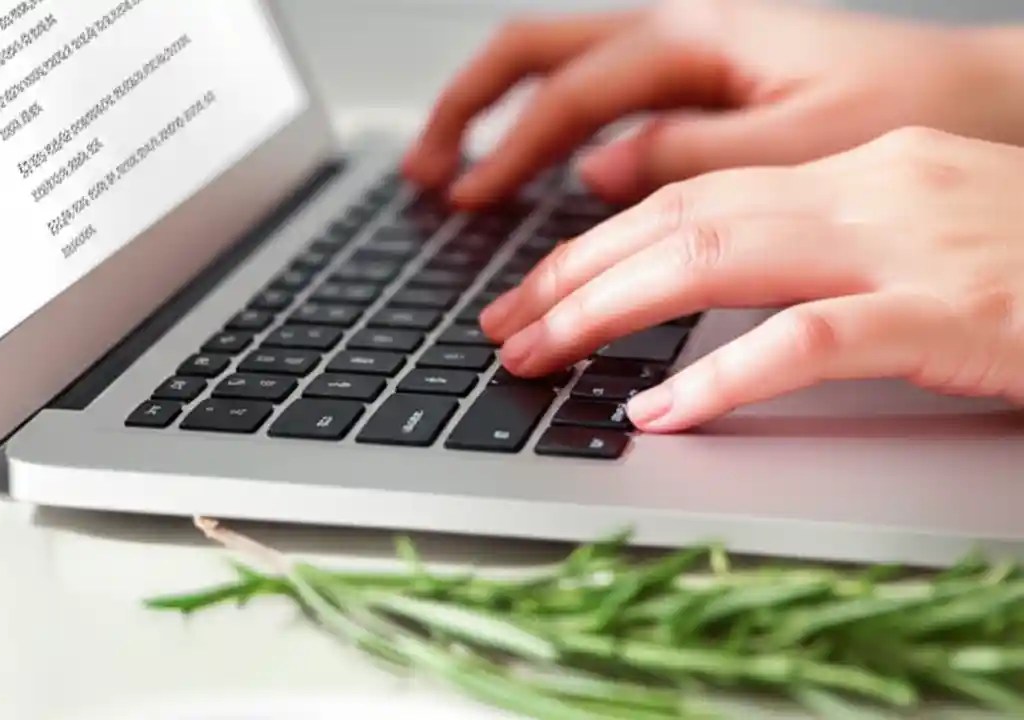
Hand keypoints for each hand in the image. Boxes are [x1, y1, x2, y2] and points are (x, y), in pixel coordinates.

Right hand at [402, 0, 1023, 207]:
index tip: (464, 204)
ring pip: (558, 70)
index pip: (569, 93)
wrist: (980, 100)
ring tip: (453, 175)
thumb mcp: (805, 149)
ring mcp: (684, 57)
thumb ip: (692, 155)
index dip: (508, 152)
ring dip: (497, 118)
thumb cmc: (911, 114)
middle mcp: (680, 35)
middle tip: (423, 172)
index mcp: (697, 38)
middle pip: (535, 51)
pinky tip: (537, 176)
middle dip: (467, 109)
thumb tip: (596, 176)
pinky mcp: (697, 87)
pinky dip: (548, 135)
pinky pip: (596, 99)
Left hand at [481, 128, 1023, 431]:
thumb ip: (816, 256)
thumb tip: (705, 292)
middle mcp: (871, 188)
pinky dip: (728, 373)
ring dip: (613, 309)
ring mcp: (911, 245)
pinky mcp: (950, 312)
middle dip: (575, 273)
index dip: (596, 243)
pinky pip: (814, 338)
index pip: (692, 193)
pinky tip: (666, 407)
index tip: (534, 290)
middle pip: (682, 217)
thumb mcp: (915, 242)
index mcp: (857, 170)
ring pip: (721, 257)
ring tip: (543, 355)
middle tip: (505, 327)